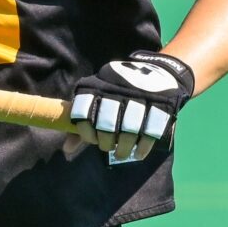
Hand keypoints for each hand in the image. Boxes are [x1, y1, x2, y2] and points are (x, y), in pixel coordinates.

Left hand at [69, 52, 194, 163]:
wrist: (159, 71)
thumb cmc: (120, 92)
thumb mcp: (99, 100)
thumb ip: (83, 123)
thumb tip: (66, 149)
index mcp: (98, 86)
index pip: (84, 111)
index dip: (85, 131)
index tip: (92, 139)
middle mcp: (118, 90)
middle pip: (108, 124)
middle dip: (106, 142)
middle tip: (108, 147)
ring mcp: (141, 96)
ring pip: (129, 129)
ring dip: (124, 148)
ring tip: (122, 155)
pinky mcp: (161, 104)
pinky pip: (150, 131)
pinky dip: (143, 147)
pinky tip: (139, 154)